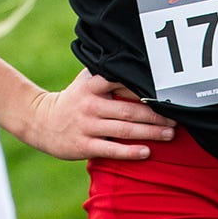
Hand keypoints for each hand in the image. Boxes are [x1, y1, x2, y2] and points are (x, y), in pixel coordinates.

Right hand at [22, 69, 173, 160]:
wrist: (40, 121)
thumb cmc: (74, 100)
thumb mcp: (86, 81)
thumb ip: (108, 75)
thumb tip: (141, 66)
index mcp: (93, 85)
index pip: (123, 83)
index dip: (146, 90)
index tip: (168, 95)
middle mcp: (90, 104)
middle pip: (129, 110)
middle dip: (155, 116)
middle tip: (177, 119)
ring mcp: (86, 126)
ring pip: (124, 130)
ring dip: (150, 133)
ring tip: (170, 134)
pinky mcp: (83, 146)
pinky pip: (111, 149)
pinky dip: (130, 151)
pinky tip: (147, 151)